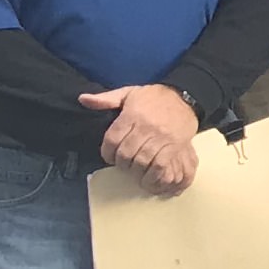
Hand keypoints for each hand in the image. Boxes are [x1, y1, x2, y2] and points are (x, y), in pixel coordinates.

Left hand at [81, 83, 201, 190]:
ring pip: (141, 161)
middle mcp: (145, 126)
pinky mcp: (174, 146)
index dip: (107, 153)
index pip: (112, 139)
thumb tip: (82, 99)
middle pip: (126, 153)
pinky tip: (148, 175)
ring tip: (134, 169)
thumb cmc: (154, 98)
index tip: (109, 156)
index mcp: (132, 114)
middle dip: (121, 163)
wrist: (186, 98)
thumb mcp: (129, 93)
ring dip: (135, 170)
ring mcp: (161, 137)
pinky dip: (151, 174)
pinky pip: (159, 165)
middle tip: (123, 163)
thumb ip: (106, 99)